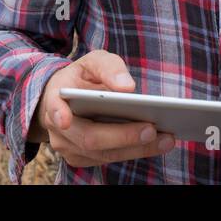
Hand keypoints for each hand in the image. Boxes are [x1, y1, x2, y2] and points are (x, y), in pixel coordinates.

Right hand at [30, 50, 174, 167]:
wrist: (68, 98)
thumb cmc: (83, 77)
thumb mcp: (94, 62)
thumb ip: (110, 68)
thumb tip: (128, 88)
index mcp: (57, 97)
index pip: (54, 107)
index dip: (58, 114)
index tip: (64, 120)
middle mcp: (58, 128)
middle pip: (89, 139)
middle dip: (123, 136)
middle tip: (152, 129)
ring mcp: (68, 147)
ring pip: (103, 155)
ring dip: (136, 148)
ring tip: (166, 138)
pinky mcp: (82, 158)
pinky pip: (110, 159)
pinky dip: (134, 151)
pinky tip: (157, 143)